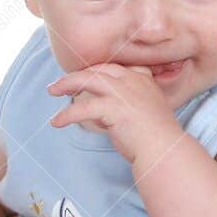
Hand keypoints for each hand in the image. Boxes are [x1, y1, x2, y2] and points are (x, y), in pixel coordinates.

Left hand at [46, 64, 183, 165]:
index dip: (99, 69)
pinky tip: (56, 121)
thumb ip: (125, 107)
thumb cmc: (157, 137)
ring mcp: (123, 93)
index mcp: (143, 79)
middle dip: (77, 73)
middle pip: (98, 69)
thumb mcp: (145, 113)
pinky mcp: (113, 108)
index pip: (116, 66)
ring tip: (52, 90)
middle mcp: (133, 81)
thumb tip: (102, 115)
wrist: (164, 149)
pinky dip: (66, 115)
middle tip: (61, 82)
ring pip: (87, 80)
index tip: (87, 74)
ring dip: (66, 83)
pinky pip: (83, 108)